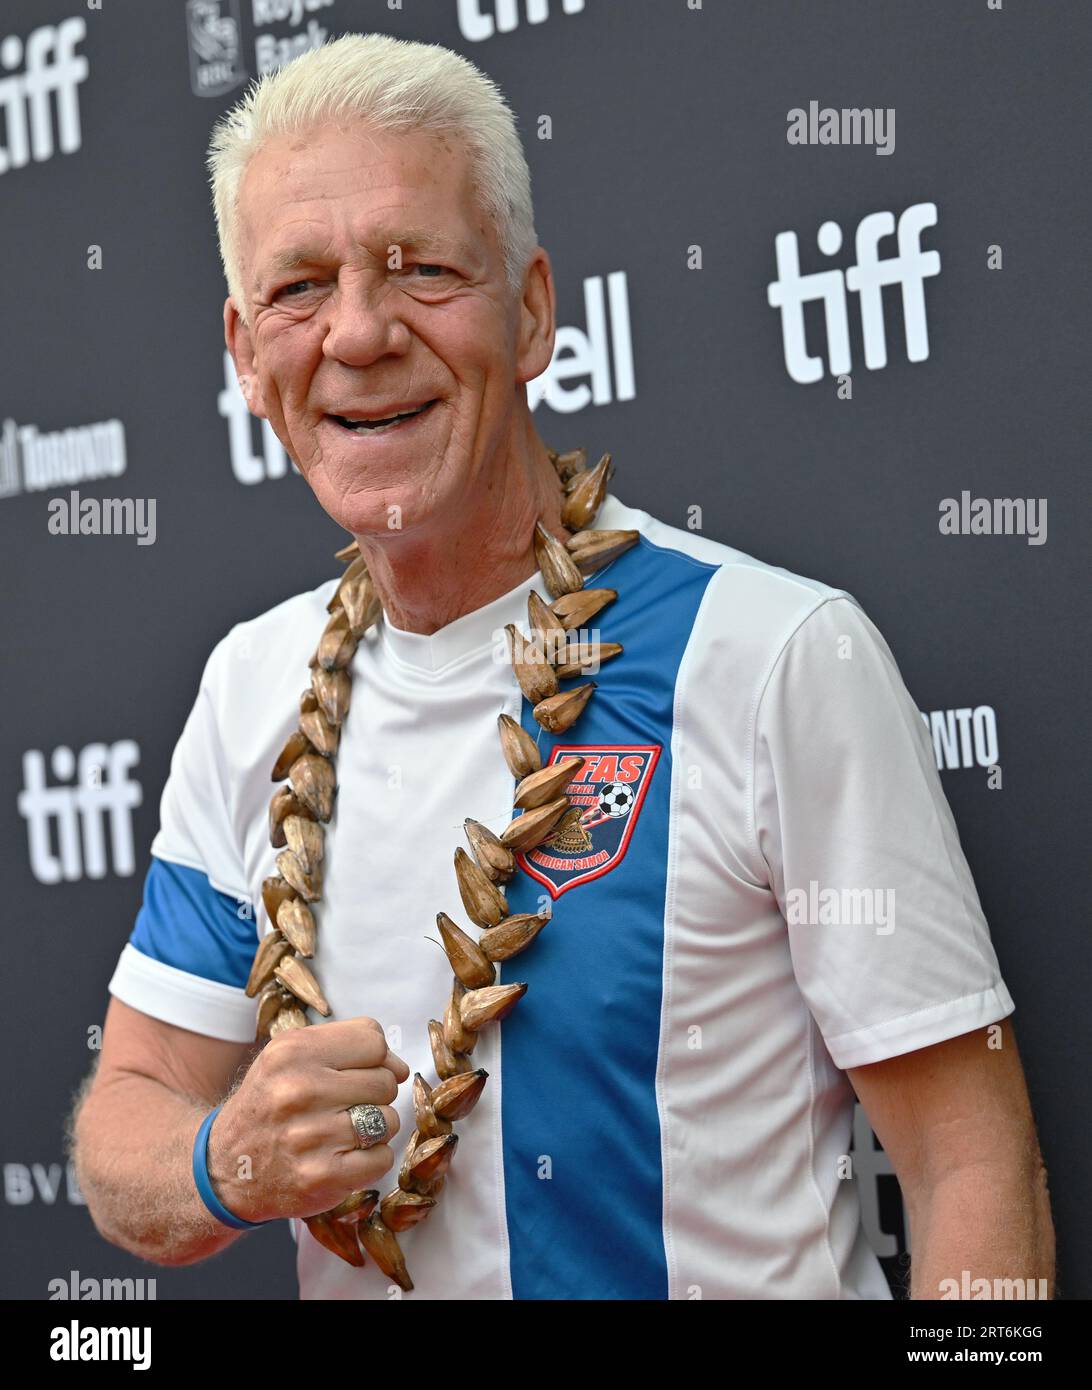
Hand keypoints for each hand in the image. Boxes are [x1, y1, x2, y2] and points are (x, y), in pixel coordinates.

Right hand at [207, 1017, 408, 1222]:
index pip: (374, 1041)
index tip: (358, 1072)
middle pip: (384, 1081)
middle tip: (344, 1106)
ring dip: (375, 1128)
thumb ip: (349, 1044)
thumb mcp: (292, 1055)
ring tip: (341, 1132)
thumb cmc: (270, 1103)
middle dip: (375, 1094)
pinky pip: (382, 1158)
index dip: (376, 1058)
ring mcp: (310, 1137)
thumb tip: (399, 1066)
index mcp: (293, 1052)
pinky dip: (372, 1159)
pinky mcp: (321, 1177)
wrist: (225, 1166)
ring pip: (387, 1121)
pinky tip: (343, 1156)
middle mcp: (298, 1091)